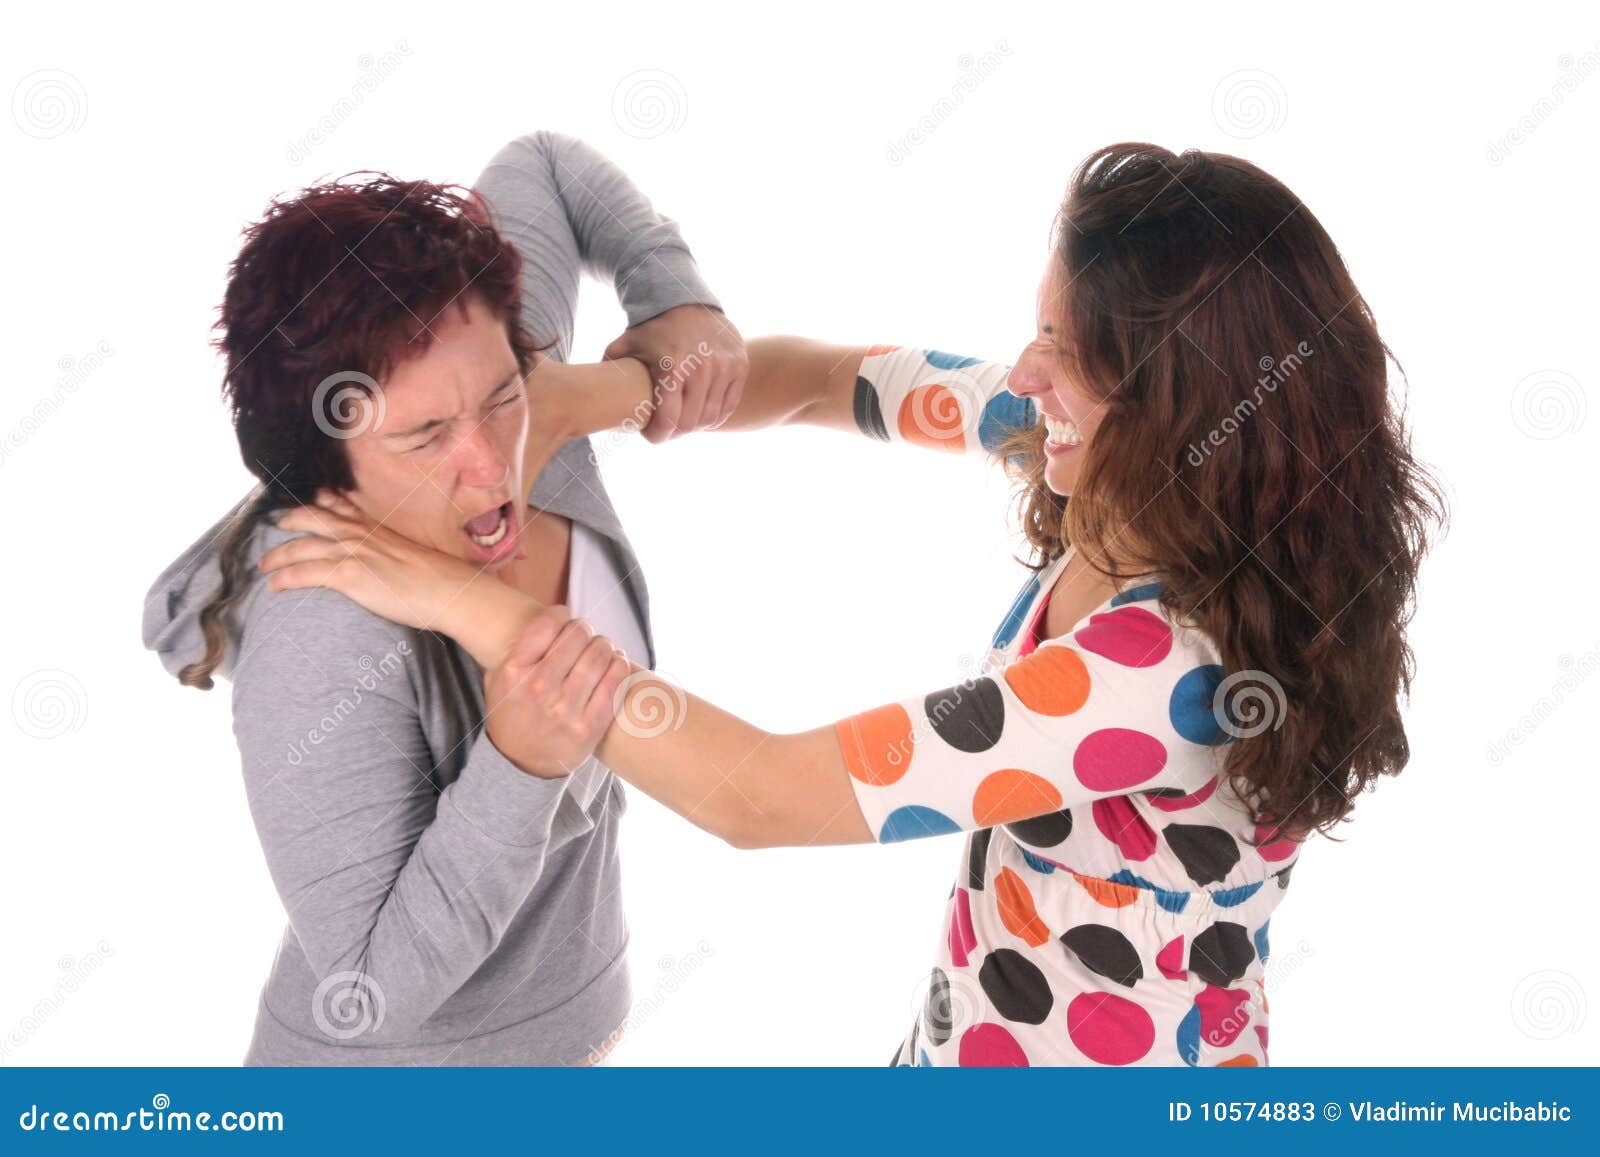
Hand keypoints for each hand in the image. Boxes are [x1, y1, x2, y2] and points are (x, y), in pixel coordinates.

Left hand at [259, 490, 519, 655]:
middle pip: (313, 518)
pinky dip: (285, 578)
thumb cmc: (439, 580)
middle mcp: (361, 534)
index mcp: (376, 527)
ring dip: (277, 556)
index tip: (307, 500)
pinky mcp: (350, 574)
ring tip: (265, 567)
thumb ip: (394, 551)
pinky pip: (305, 573)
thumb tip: (390, 562)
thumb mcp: (414, 555)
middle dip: (290, 520)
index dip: (320, 501)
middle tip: (277, 527)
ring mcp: (354, 552)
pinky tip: (274, 585)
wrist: (451, 591)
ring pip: (301, 547)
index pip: (342, 504)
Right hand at [484, 605, 631, 778]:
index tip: (565, 617)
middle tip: (586, 633)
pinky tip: (616, 661)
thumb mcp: (497, 679)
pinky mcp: (589, 726)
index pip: (547, 624)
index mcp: (513, 672)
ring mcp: (565, 709)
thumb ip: (517, 649)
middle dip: (585, 629)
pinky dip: (619, 665)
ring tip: (601, 646)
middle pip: (577, 636)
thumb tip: (547, 617)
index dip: (561, 614)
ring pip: (599, 656)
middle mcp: (538, 688)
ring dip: (604, 645)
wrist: (519, 764)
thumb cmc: (512, 713)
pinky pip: (614, 683)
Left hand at [603, 304, 746, 441]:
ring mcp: (725, 367)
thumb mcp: (624, 345)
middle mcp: (703, 368)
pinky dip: (713, 415)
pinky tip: (699, 412)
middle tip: (665, 430)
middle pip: (689, 424)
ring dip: (694, 425)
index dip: (657, 436)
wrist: (688, 301)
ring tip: (681, 420)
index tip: (650, 435)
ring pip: (710, 418)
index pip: (668, 421)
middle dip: (674, 432)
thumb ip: (607, 368)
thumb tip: (585, 392)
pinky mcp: (739, 366)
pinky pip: (727, 406)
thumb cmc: (652, 328)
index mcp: (672, 367)